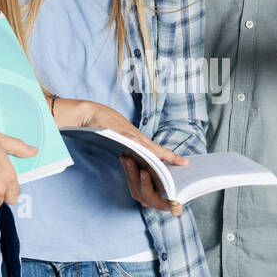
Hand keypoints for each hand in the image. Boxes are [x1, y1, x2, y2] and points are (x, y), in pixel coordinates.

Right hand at [55, 98, 187, 216]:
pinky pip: (137, 145)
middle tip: (185, 163)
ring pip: (150, 148)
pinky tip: (153, 157)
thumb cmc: (105, 124)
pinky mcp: (122, 134)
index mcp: (137, 139)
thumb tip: (134, 158)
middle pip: (157, 150)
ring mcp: (130, 136)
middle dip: (171, 158)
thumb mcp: (120, 137)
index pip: (157, 150)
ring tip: (176, 162)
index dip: (170, 156)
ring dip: (162, 156)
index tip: (184, 162)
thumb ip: (128, 146)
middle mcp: (136, 137)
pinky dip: (146, 151)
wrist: (91, 113)